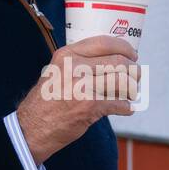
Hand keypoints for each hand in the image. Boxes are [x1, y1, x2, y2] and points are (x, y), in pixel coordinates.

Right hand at [16, 36, 140, 164]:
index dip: (124, 48)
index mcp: (67, 54)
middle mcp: (74, 67)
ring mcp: (82, 86)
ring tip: (131, 92)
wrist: (33, 127)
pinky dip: (126, 107)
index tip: (132, 54)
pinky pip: (119, 104)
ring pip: (122, 81)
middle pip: (118, 62)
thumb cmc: (48, 101)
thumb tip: (113, 60)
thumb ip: (80, 62)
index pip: (104, 42)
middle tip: (135, 76)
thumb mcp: (57, 70)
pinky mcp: (90, 106)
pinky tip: (125, 108)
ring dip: (132, 88)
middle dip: (133, 70)